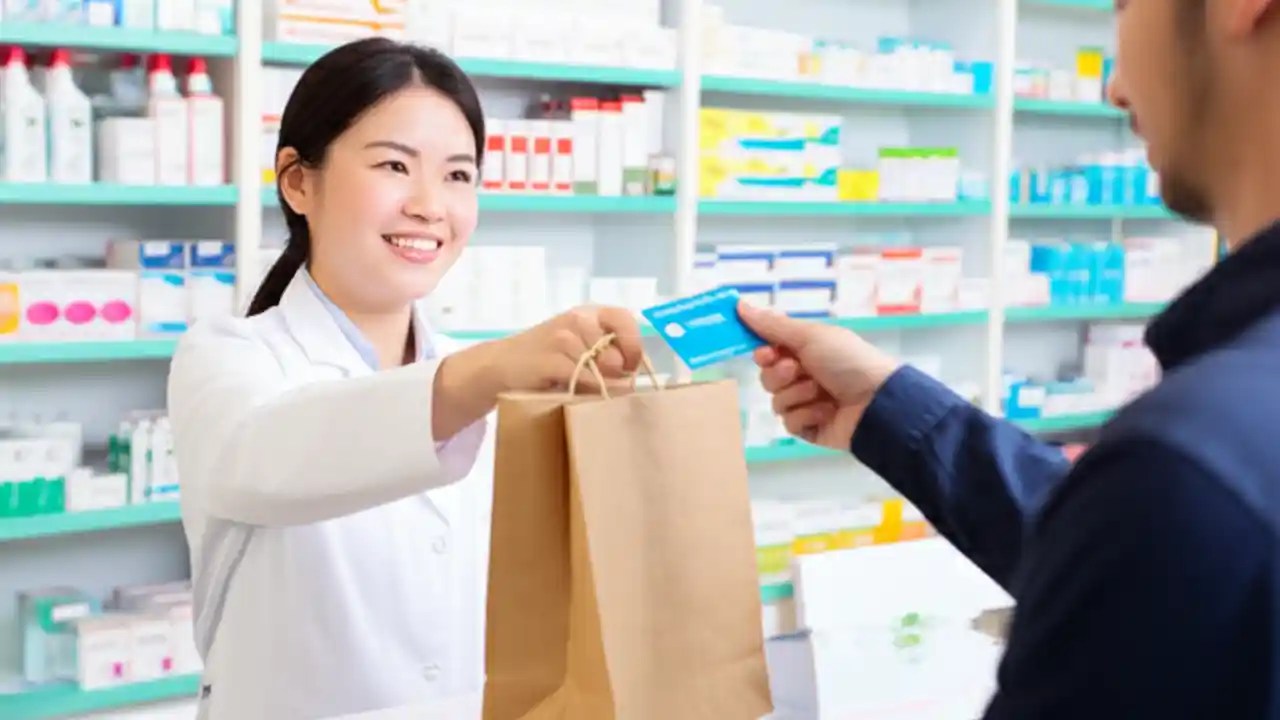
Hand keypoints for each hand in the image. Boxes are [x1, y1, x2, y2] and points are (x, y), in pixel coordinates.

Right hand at [495, 305, 644, 392]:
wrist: (502, 363)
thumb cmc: (547, 357)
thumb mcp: (578, 345)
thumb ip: (604, 352)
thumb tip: (632, 375)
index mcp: (588, 313)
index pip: (625, 319)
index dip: (633, 346)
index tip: (630, 366)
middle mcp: (578, 319)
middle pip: (614, 352)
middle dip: (614, 373)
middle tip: (604, 382)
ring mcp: (562, 337)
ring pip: (600, 367)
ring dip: (599, 384)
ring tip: (585, 387)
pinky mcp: (550, 358)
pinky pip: (582, 377)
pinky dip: (587, 389)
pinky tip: (577, 391)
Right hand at [738, 301, 900, 450]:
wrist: (876, 401)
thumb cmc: (847, 360)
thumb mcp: (810, 336)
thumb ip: (773, 325)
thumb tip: (739, 304)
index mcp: (805, 351)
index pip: (768, 351)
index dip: (763, 353)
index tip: (766, 353)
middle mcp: (804, 376)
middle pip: (767, 378)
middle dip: (780, 375)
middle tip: (796, 370)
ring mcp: (807, 404)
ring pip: (776, 401)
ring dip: (797, 395)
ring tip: (820, 392)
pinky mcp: (810, 428)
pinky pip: (789, 422)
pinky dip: (807, 415)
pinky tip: (827, 411)